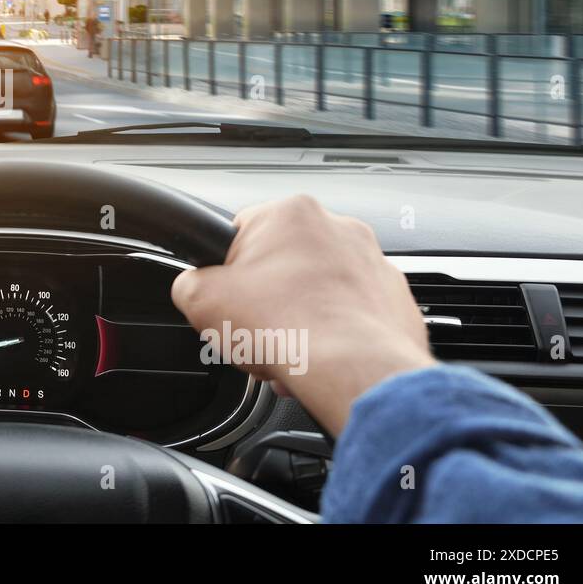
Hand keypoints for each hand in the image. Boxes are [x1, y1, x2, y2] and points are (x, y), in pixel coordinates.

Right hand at [170, 195, 433, 434]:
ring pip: (319, 289)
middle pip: (282, 263)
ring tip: (287, 351)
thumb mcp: (200, 300)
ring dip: (300, 317)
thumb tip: (193, 288)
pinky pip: (352, 313)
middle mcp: (338, 227)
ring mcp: (373, 262)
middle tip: (256, 329)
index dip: (227, 272)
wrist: (353, 370)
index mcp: (290, 214)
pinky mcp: (394, 298)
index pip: (241, 233)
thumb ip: (188, 283)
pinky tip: (319, 357)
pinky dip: (336, 333)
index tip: (228, 299)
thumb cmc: (286, 327)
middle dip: (268, 297)